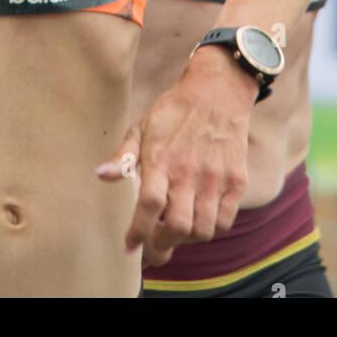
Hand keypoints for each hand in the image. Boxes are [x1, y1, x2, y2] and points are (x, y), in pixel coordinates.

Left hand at [97, 46, 256, 263]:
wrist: (218, 90)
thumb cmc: (174, 110)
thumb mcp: (142, 126)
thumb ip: (123, 156)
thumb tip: (100, 176)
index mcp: (162, 159)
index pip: (148, 206)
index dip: (137, 232)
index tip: (129, 246)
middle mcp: (189, 171)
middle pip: (177, 227)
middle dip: (161, 245)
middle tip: (154, 244)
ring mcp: (215, 178)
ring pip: (202, 230)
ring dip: (186, 239)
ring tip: (176, 231)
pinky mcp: (236, 180)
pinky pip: (224, 222)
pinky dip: (210, 230)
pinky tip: (199, 220)